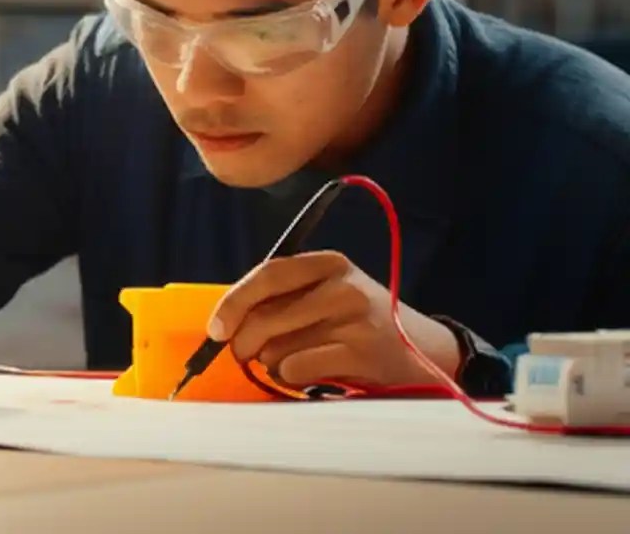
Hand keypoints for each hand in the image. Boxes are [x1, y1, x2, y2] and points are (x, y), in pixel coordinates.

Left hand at [207, 251, 460, 389]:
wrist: (426, 352)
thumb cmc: (358, 324)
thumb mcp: (327, 295)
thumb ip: (282, 299)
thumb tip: (224, 324)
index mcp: (330, 263)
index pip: (268, 274)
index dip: (233, 302)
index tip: (215, 329)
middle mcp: (343, 286)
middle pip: (264, 317)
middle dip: (246, 343)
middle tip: (249, 355)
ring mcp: (355, 320)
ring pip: (276, 348)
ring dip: (273, 363)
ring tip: (298, 361)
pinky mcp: (361, 353)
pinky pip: (295, 368)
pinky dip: (291, 377)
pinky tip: (311, 374)